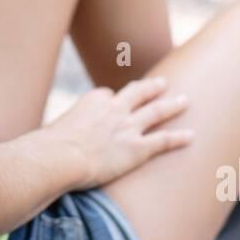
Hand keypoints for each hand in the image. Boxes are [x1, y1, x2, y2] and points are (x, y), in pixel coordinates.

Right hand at [46, 76, 194, 191]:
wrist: (59, 156)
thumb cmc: (49, 147)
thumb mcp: (53, 131)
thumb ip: (60, 134)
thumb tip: (50, 145)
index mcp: (94, 100)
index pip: (108, 97)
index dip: (112, 103)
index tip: (113, 106)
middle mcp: (115, 109)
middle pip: (138, 94)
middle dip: (151, 89)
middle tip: (163, 83)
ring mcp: (128, 127)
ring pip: (156, 112)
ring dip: (172, 105)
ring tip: (184, 101)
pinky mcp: (137, 148)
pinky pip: (164, 140)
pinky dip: (179, 137)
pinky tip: (191, 136)